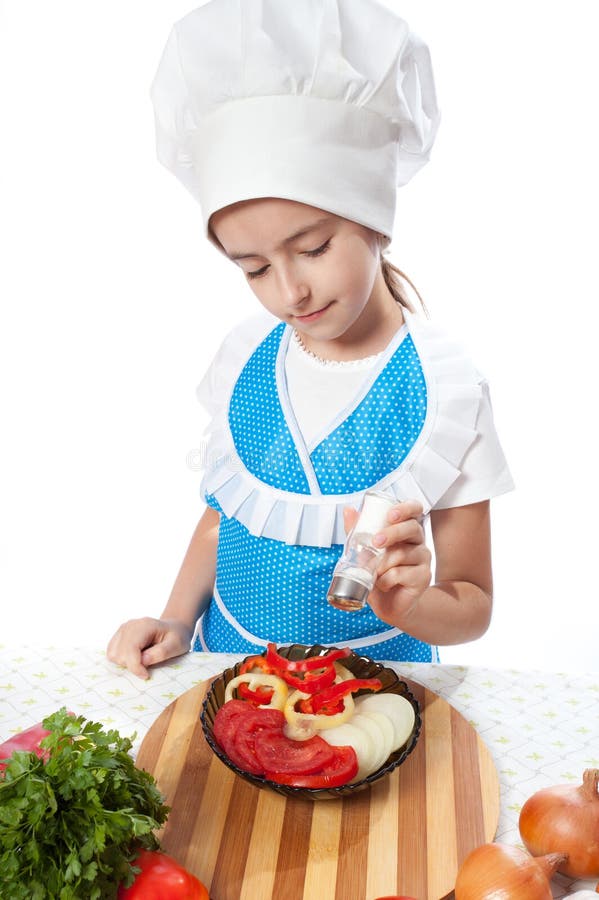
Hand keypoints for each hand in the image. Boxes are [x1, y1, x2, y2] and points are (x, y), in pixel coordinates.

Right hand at [106, 617, 192, 679]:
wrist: (173, 628)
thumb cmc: (177, 636)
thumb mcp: (177, 645)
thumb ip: (161, 653)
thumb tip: (143, 661)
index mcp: (145, 626)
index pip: (131, 649)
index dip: (135, 666)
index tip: (146, 675)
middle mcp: (130, 626)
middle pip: (120, 654)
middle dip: (132, 665)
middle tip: (147, 665)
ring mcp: (122, 630)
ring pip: (113, 655)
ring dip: (125, 663)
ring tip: (141, 661)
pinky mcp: (118, 636)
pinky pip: (111, 653)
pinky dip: (120, 660)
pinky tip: (134, 658)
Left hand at [343, 499, 431, 626]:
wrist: (389, 604)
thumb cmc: (379, 574)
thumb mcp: (365, 551)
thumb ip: (358, 531)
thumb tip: (349, 510)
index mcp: (406, 529)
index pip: (414, 510)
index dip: (405, 508)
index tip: (390, 515)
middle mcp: (418, 541)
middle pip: (411, 528)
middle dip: (392, 533)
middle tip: (376, 542)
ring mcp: (423, 558)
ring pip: (402, 554)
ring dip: (381, 564)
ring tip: (374, 572)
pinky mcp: (423, 576)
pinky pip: (400, 573)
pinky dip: (385, 580)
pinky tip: (383, 584)